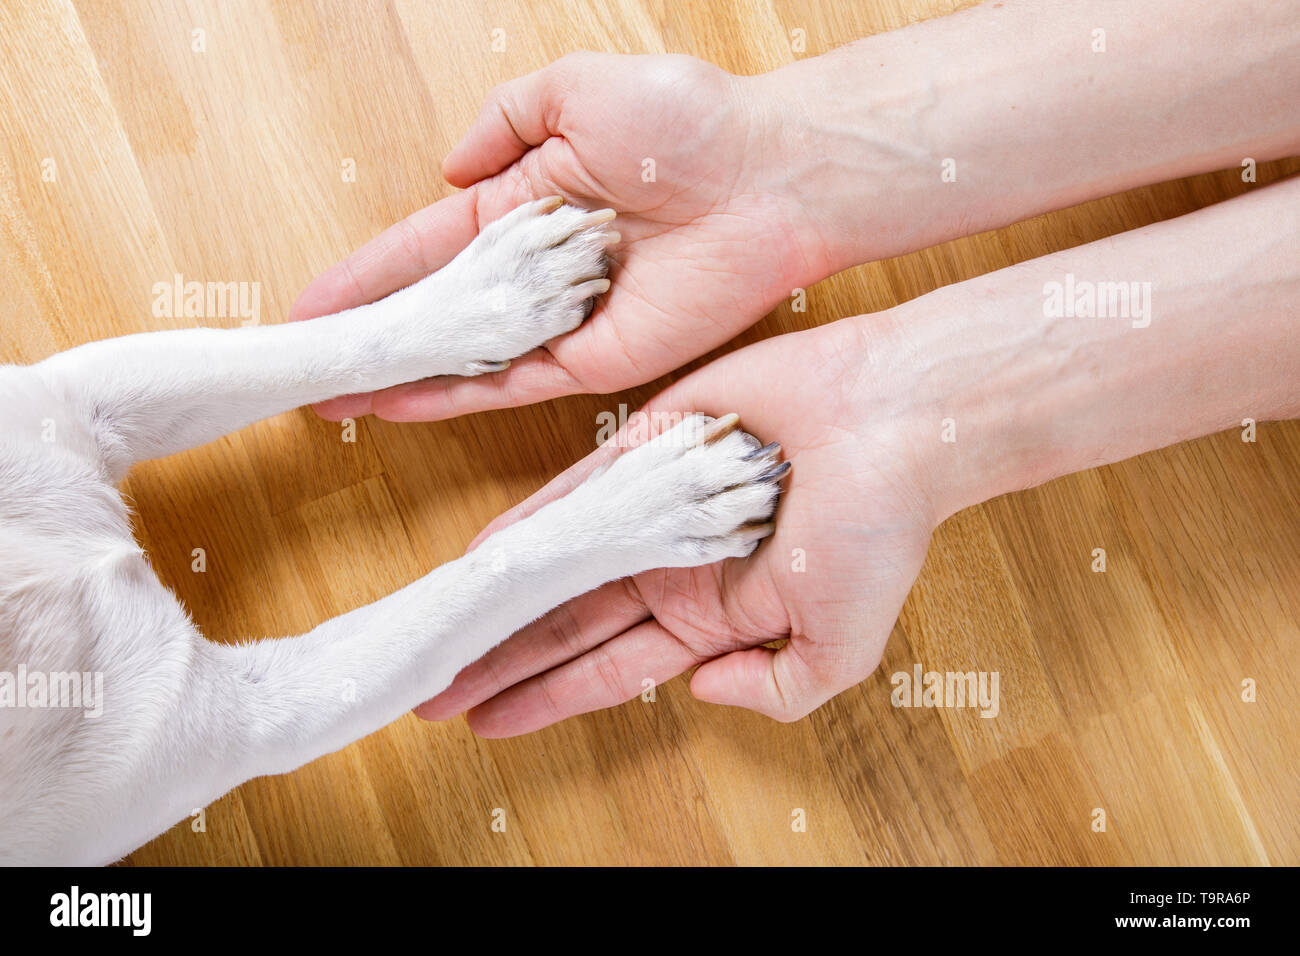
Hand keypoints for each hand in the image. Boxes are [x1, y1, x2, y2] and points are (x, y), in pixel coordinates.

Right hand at [291, 52, 826, 421]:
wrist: (770, 178)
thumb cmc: (688, 122)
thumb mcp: (574, 90)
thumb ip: (504, 121)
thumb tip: (450, 168)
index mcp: (528, 205)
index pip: (428, 248)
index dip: (369, 273)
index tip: (315, 300)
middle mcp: (539, 271)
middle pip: (435, 312)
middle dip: (369, 337)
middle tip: (305, 366)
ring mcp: (565, 321)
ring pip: (462, 356)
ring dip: (397, 376)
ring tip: (333, 398)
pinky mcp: (597, 362)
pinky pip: (512, 385)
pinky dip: (455, 396)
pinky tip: (400, 404)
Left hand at [415, 313, 939, 729]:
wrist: (893, 419)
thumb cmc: (880, 530)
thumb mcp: (838, 648)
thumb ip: (773, 687)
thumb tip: (702, 691)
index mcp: (713, 617)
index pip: (609, 670)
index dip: (545, 699)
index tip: (485, 723)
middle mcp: (671, 566)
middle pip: (565, 624)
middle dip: (501, 661)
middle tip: (434, 689)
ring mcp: (651, 507)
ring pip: (557, 563)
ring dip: (501, 600)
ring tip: (440, 630)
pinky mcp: (643, 449)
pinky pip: (571, 493)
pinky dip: (527, 526)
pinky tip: (481, 556)